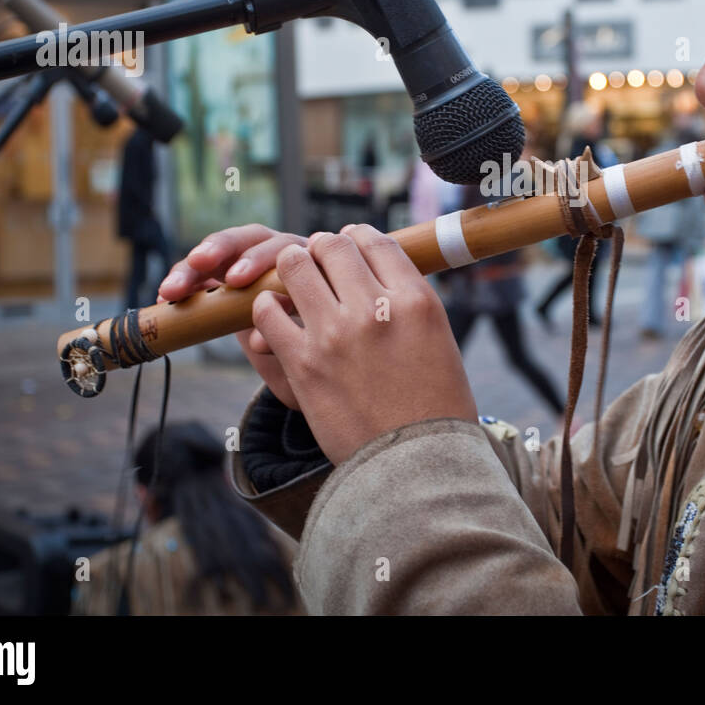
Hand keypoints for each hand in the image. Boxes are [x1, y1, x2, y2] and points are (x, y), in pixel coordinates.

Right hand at [156, 223, 310, 408]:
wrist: (311, 365)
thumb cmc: (320, 352)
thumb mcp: (312, 347)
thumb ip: (289, 336)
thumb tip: (255, 338)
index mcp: (312, 265)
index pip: (287, 249)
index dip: (260, 260)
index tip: (236, 280)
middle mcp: (281, 257)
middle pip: (252, 239)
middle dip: (223, 249)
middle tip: (201, 263)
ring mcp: (251, 264)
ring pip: (222, 252)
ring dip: (194, 266)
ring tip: (173, 288)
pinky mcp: (226, 277)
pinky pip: (201, 274)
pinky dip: (184, 282)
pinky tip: (165, 298)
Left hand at [252, 225, 476, 463]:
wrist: (414, 466)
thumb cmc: (433, 406)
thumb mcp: (438, 341)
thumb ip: (408, 301)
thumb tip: (377, 270)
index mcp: (417, 301)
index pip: (375, 241)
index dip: (356, 239)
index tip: (348, 248)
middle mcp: (377, 309)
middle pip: (333, 246)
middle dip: (322, 250)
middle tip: (318, 264)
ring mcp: (337, 334)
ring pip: (294, 266)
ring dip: (291, 269)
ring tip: (294, 283)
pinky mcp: (304, 364)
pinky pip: (267, 312)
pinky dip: (267, 308)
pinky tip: (276, 316)